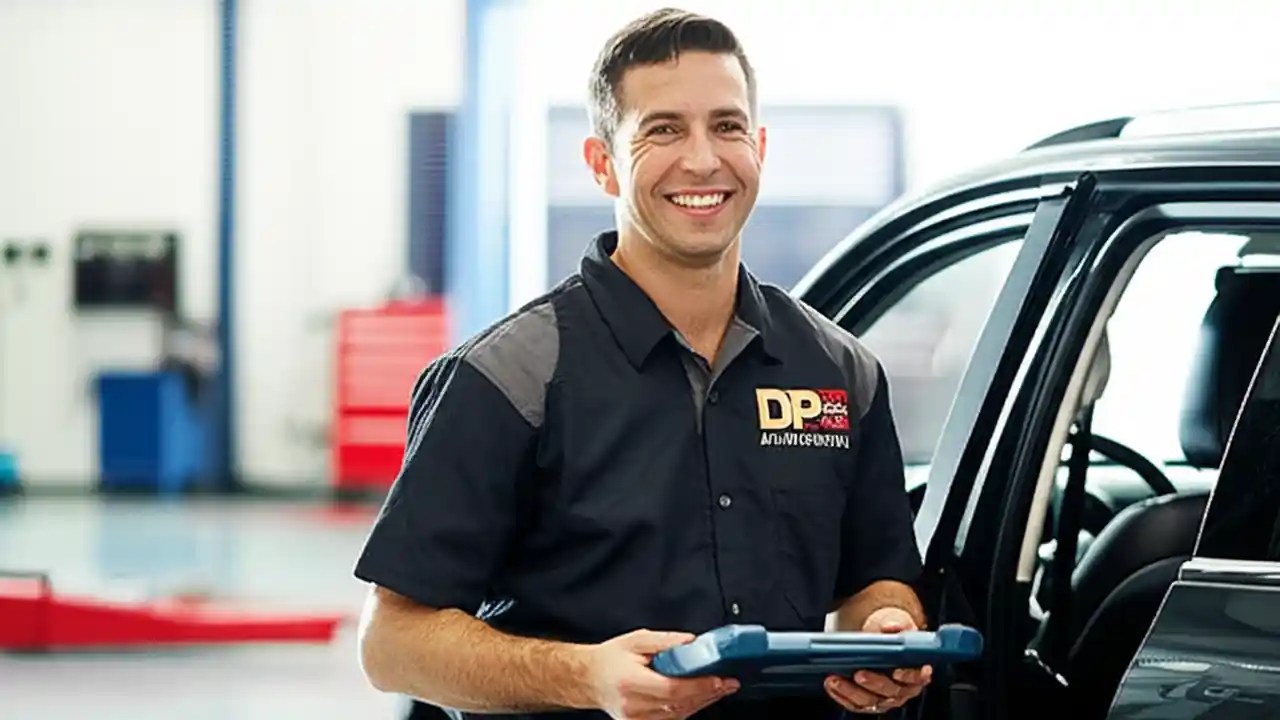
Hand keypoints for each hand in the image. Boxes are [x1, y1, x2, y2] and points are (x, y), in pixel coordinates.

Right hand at [587, 628, 738, 719]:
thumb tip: (692, 642)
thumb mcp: (637, 640)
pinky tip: (699, 698)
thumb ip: (666, 641)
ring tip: (719, 689)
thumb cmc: (611, 658)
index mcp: (631, 681)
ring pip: (678, 715)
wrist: (589, 678)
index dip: (700, 686)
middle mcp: (633, 705)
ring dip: (701, 702)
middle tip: (728, 683)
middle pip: (679, 704)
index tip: (719, 679)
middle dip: (708, 694)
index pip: (673, 689)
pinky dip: (687, 709)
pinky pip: (670, 719)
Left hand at [824, 607, 932, 713]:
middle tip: (859, 673)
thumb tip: (890, 627)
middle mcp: (902, 689)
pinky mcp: (868, 702)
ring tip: (836, 679)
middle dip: (874, 683)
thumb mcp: (897, 623)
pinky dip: (842, 696)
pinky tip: (832, 685)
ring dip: (852, 692)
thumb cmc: (891, 633)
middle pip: (890, 691)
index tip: (897, 672)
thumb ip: (898, 624)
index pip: (917, 678)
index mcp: (915, 671)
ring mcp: (885, 698)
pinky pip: (855, 704)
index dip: (909, 676)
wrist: (879, 637)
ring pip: (870, 701)